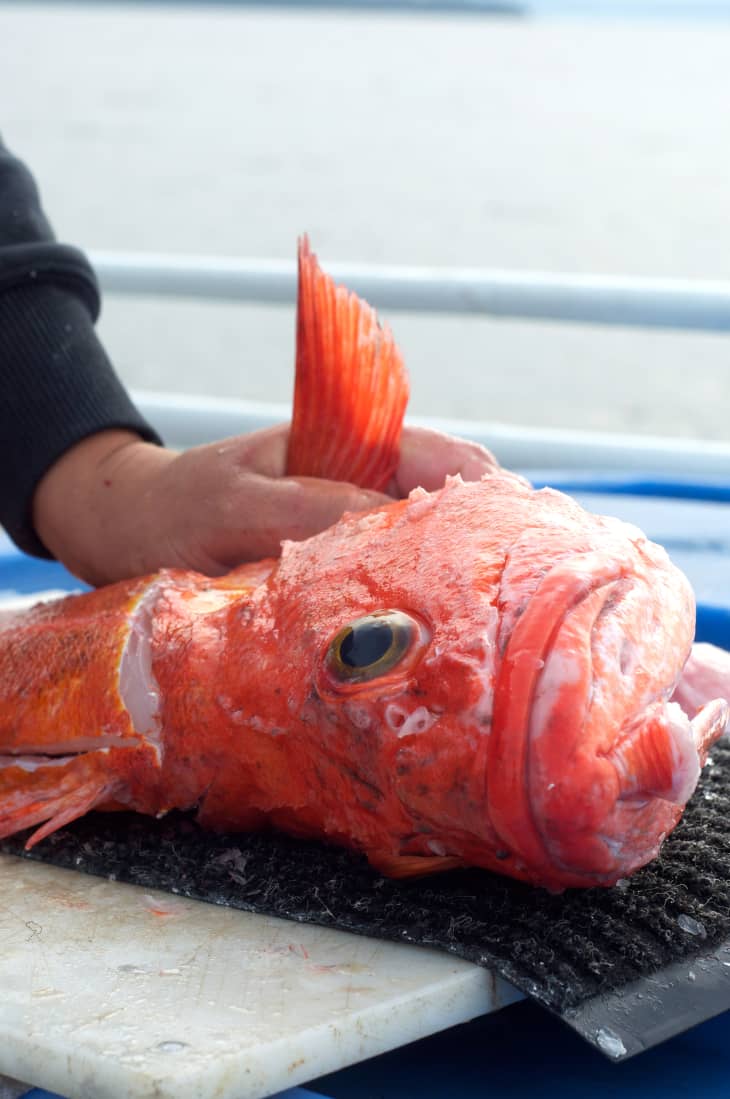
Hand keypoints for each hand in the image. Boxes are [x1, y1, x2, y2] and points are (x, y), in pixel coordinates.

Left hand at [32, 423, 511, 585]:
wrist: (130, 529)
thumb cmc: (180, 505)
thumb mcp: (236, 502)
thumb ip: (308, 507)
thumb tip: (389, 524)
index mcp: (349, 444)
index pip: (442, 457)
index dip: (487, 492)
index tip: (519, 539)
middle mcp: (363, 485)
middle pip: (449, 507)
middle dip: (484, 542)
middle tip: (512, 598)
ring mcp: (354, 529)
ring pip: (426, 549)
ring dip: (452, 578)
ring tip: (483, 625)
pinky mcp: (339, 571)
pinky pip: (390, 582)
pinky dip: (412, 603)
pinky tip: (426, 637)